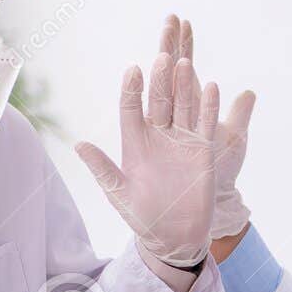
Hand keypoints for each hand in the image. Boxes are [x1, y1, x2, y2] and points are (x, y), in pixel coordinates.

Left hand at [76, 51, 218, 266]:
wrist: (174, 236)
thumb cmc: (142, 216)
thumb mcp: (119, 193)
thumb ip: (102, 168)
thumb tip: (79, 145)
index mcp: (135, 142)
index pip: (131, 108)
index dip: (131, 90)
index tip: (132, 70)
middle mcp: (158, 136)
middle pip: (159, 101)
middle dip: (160, 80)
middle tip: (161, 55)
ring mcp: (181, 140)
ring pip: (183, 106)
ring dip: (184, 85)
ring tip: (185, 62)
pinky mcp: (202, 149)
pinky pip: (206, 123)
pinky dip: (210, 106)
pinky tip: (213, 86)